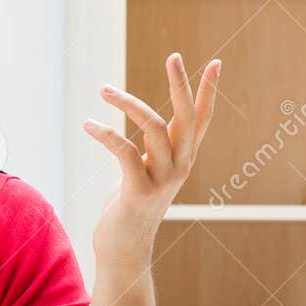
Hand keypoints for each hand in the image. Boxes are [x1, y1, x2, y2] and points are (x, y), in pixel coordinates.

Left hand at [84, 52, 220, 272]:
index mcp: (183, 159)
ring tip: (104, 89)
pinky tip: (88, 125)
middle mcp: (180, 166)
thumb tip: (150, 125)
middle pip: (185, 117)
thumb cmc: (130, 208)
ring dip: (127, 105)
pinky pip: (124, 151)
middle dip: (181, 85)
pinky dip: (106, 134)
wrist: (124, 249)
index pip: (201, 120)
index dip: (209, 92)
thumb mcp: (147, 173)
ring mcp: (163, 179)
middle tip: (174, 56)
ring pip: (154, 128)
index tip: (217, 63)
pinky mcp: (140, 190)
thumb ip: (153, 151)